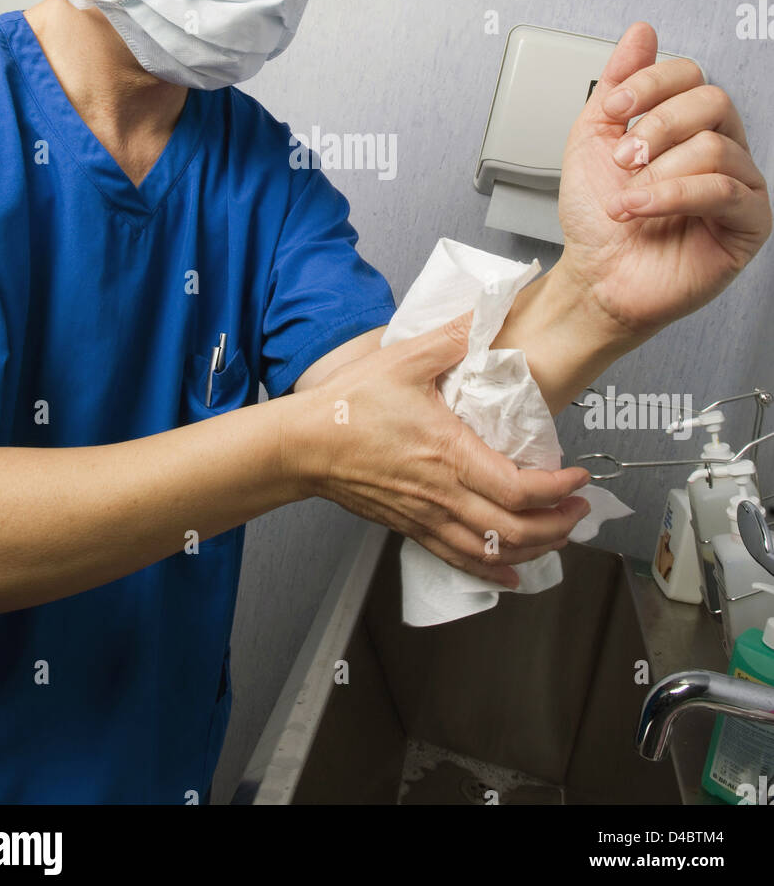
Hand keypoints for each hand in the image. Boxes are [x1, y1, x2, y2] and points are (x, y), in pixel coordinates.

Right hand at [291, 312, 592, 586]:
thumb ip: (453, 336)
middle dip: (558, 525)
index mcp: (449, 454)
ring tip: (558, 534)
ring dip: (533, 550)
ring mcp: (426, 517)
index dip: (558, 490)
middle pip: (514, 532)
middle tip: (580, 509)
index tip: (579, 478)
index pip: (519, 489)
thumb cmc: (350, 405)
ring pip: (491, 553)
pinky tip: (509, 574)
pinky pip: (459, 560)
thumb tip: (489, 312)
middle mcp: (442, 495)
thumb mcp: (405, 358)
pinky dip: (491, 572)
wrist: (304, 444)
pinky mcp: (411, 527)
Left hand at [556, 21, 771, 339]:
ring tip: (626, 197)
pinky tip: (640, 208)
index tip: (615, 110)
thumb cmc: (597, 217)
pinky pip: (725, 191)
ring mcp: (739, 186)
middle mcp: (720, 149)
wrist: (594, 277)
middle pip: (711, 101)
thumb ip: (618, 84)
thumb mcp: (593, 137)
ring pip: (714, 146)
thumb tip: (642, 32)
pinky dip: (673, 196)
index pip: (691, 75)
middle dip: (656, 128)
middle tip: (623, 159)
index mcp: (688, 126)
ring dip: (657, 172)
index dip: (651, 84)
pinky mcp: (749, 224)